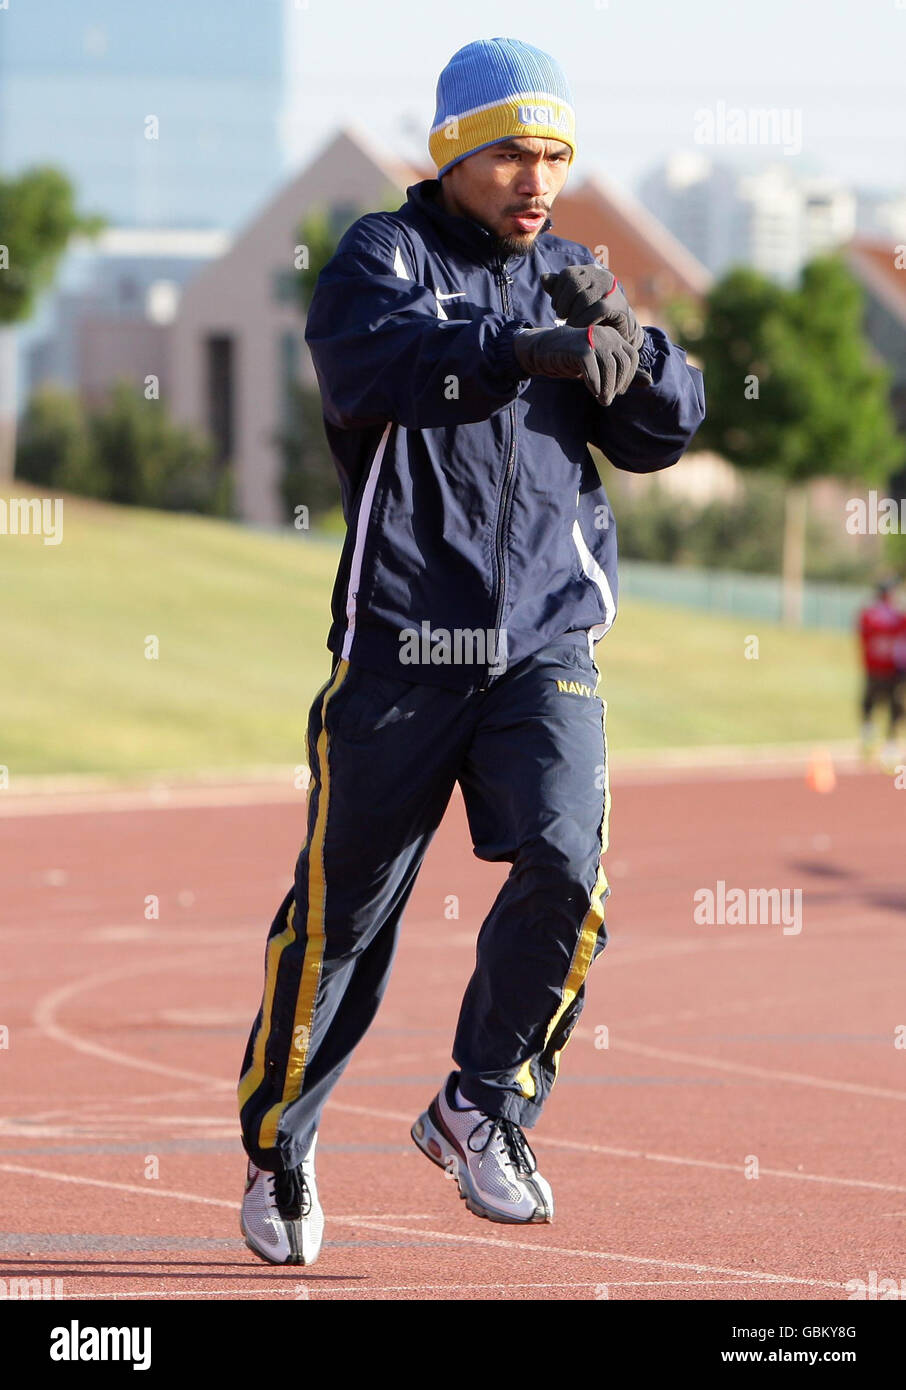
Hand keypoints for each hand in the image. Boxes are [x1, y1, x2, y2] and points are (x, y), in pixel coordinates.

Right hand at [513, 324, 639, 406]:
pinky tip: (591, 390)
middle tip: (608, 399)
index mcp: (615, 336)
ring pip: (609, 366)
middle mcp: (606, 334)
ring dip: (607, 387)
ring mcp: (592, 338)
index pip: (632, 357)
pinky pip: (592, 368)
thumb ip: (623, 373)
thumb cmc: (576, 360)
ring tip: (601, 399)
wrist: (546, 350)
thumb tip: (650, 382)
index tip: (618, 390)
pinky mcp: (579, 346)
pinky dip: (594, 383)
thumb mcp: (602, 367)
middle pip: (622, 362)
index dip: (628, 377)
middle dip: (618, 384)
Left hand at [541, 264, 645, 351]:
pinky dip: (584, 321)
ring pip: (584, 298)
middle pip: (574, 284)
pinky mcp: (617, 304)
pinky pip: (596, 310)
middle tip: (562, 316)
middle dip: (564, 303)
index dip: (557, 291)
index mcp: (590, 271)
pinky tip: (581, 328)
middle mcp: (601, 275)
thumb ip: (559, 289)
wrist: (621, 329)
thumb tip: (542, 277)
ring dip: (573, 315)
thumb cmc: (593, 314)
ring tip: (570, 324)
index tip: (556, 307)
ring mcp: (611, 289)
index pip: (568, 274)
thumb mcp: (573, 301)